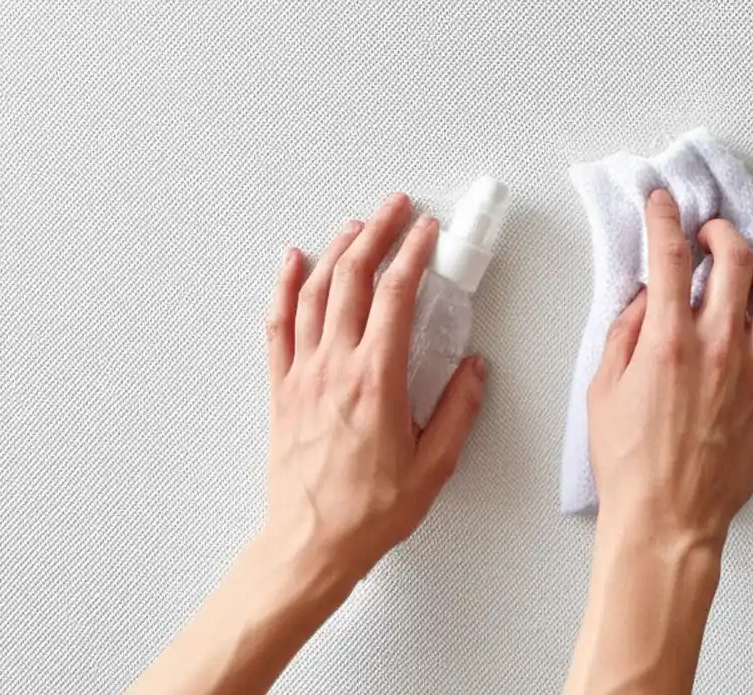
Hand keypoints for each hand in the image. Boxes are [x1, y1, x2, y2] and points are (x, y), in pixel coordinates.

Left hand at [263, 193, 486, 584]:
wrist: (311, 544)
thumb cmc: (369, 511)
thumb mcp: (434, 465)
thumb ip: (458, 410)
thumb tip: (473, 368)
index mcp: (375, 380)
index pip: (396, 296)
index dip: (413, 254)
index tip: (428, 231)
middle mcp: (334, 367)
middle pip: (353, 280)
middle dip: (377, 233)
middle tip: (395, 208)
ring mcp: (301, 374)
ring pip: (316, 293)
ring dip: (337, 251)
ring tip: (357, 225)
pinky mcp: (281, 388)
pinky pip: (278, 324)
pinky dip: (286, 287)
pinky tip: (294, 263)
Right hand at [564, 189, 752, 694]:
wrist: (667, 519)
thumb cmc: (630, 463)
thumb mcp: (603, 388)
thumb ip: (624, 332)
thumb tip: (645, 297)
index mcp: (668, 341)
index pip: (668, 255)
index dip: (664, 216)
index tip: (662, 200)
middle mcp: (719, 346)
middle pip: (735, 257)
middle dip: (719, 231)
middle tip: (708, 235)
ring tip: (750, 274)